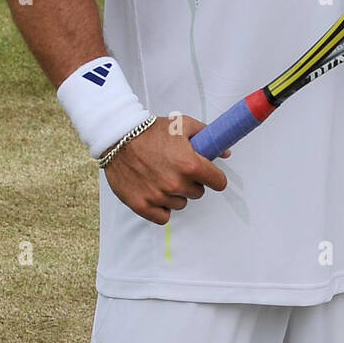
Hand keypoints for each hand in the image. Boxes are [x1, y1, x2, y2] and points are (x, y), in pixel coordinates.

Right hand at [103, 114, 228, 224]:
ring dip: (176, 194)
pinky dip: (161, 208)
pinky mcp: (141, 205)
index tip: (209, 175)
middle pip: (198, 193)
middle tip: (179, 170)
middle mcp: (176, 183)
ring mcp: (158, 196)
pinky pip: (163, 217)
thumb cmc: (151, 131)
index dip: (215, 177)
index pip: (219, 183)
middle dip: (192, 182)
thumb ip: (208, 136)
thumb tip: (225, 152)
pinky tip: (156, 193)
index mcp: (190, 165)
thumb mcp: (183, 125)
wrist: (118, 138)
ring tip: (163, 177)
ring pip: (181, 204)